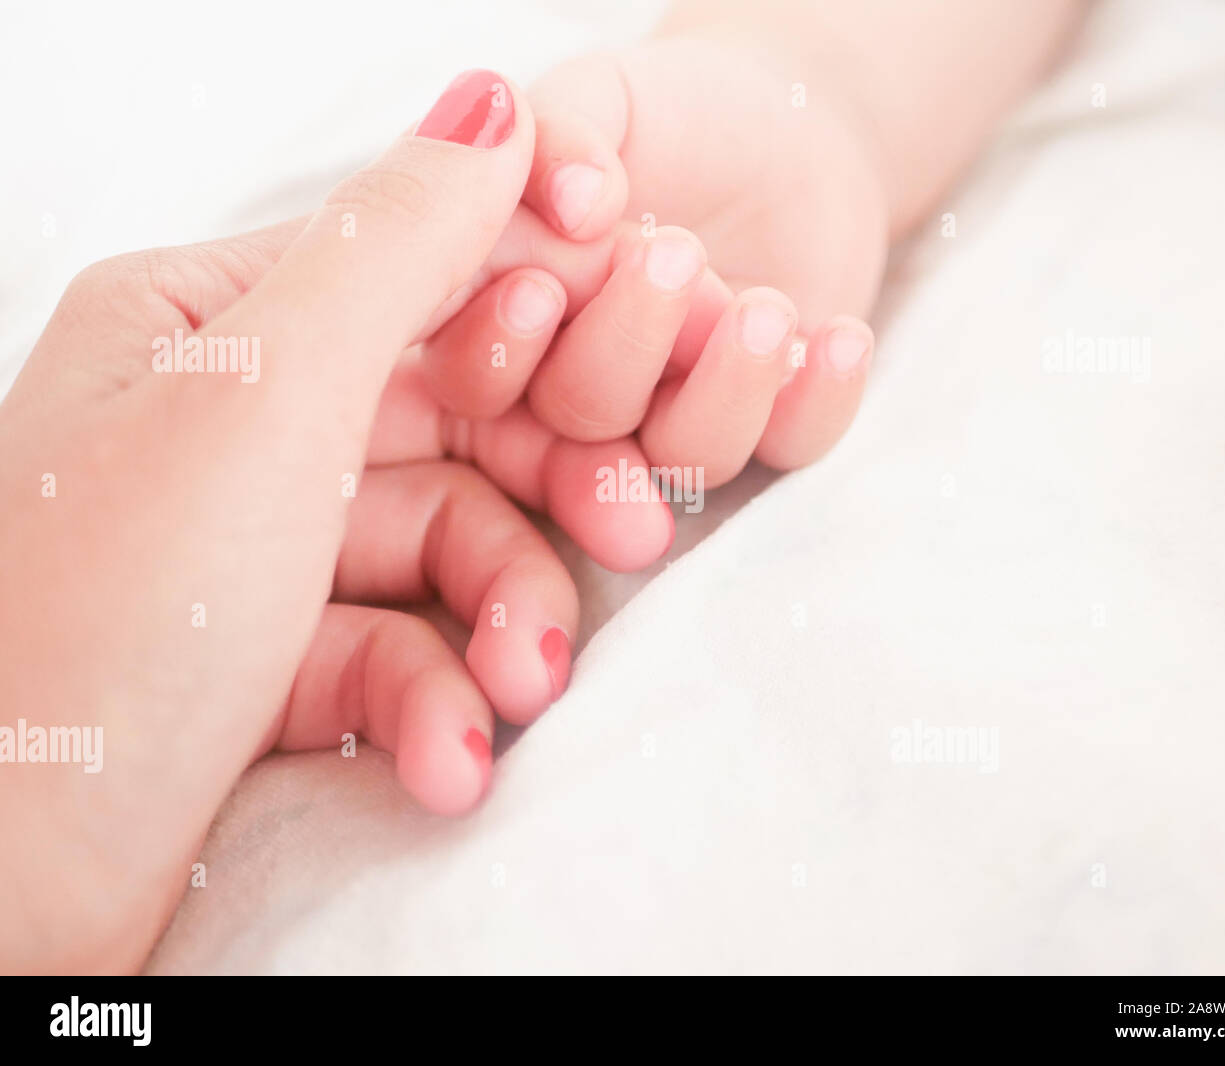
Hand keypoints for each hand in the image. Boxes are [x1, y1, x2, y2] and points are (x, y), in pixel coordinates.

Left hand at [0, 71, 612, 972]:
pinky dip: (441, 705)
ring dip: (502, 629)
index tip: (644, 349)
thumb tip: (496, 103)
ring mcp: (259, 549)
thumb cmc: (101, 626)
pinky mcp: (278, 661)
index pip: (419, 281)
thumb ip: (396, 248)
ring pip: (448, 552)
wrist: (9, 896)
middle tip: (637, 533)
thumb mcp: (267, 402)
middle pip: (456, 428)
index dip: (542, 314)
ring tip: (515, 698)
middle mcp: (231, 426)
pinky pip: (405, 651)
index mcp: (209, 328)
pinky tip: (444, 763)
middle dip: (544, 501)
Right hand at [516, 36, 885, 472]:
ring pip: (682, 457)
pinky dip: (818, 402)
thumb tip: (574, 203)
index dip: (496, 354)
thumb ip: (557, 129)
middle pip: (576, 425)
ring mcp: (676, 412)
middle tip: (671, 253)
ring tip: (766, 302)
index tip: (543, 287)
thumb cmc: (674, 113)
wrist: (791, 128)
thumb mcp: (605, 94)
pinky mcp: (768, 420)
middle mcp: (583, 383)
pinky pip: (789, 448)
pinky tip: (840, 337)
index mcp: (511, 316)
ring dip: (728, 385)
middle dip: (622, 351)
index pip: (469, 377)